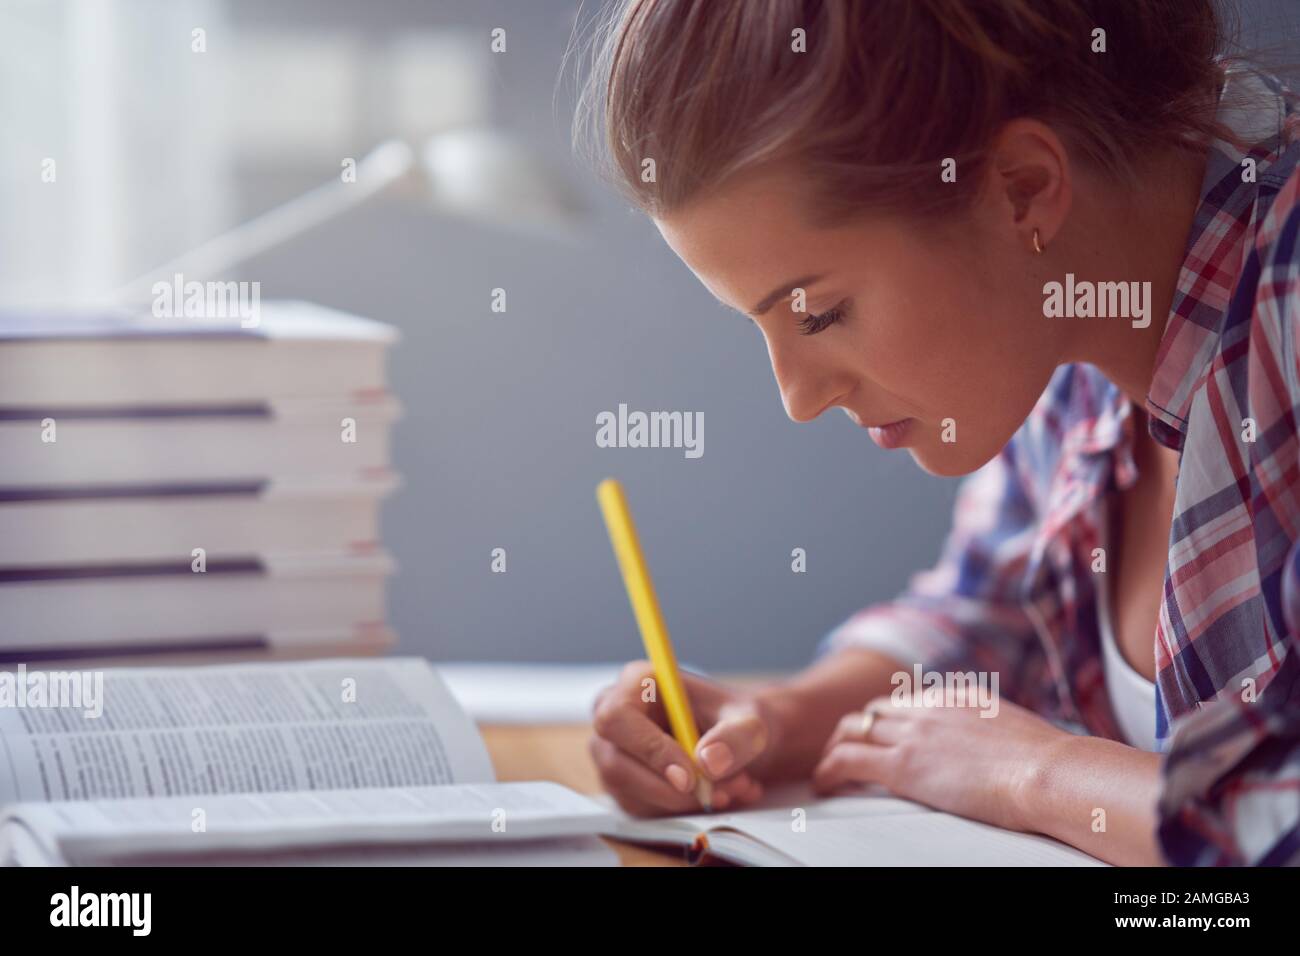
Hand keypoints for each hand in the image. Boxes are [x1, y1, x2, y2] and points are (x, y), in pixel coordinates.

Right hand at [589, 661, 778, 815]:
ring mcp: (613, 752)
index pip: (617, 717)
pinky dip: (680, 811)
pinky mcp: (623, 784)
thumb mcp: (751, 720)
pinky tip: (715, 796)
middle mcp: (616, 716)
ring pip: (629, 791)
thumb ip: (735, 736)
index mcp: (639, 683)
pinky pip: (639, 809)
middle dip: (672, 789)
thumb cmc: (737, 719)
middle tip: (721, 793)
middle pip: (615, 763)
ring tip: (731, 790)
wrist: (740, 740)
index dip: (649, 750)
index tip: (689, 778)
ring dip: (682, 803)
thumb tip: (708, 762)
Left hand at [812, 693, 1066, 831]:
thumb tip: (1001, 747)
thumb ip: (993, 731)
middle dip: (856, 730)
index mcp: (956, 696)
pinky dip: (828, 771)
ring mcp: (913, 734)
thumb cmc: (1048, 764)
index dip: (887, 720)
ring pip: (853, 730)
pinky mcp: (903, 764)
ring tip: (827, 769)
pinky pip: (848, 760)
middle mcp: (928, 708)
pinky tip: (823, 784)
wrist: (1049, 772)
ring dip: (835, 748)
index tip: (879, 735)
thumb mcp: (1016, 731)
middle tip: (844, 752)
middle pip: (873, 712)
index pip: (906, 701)